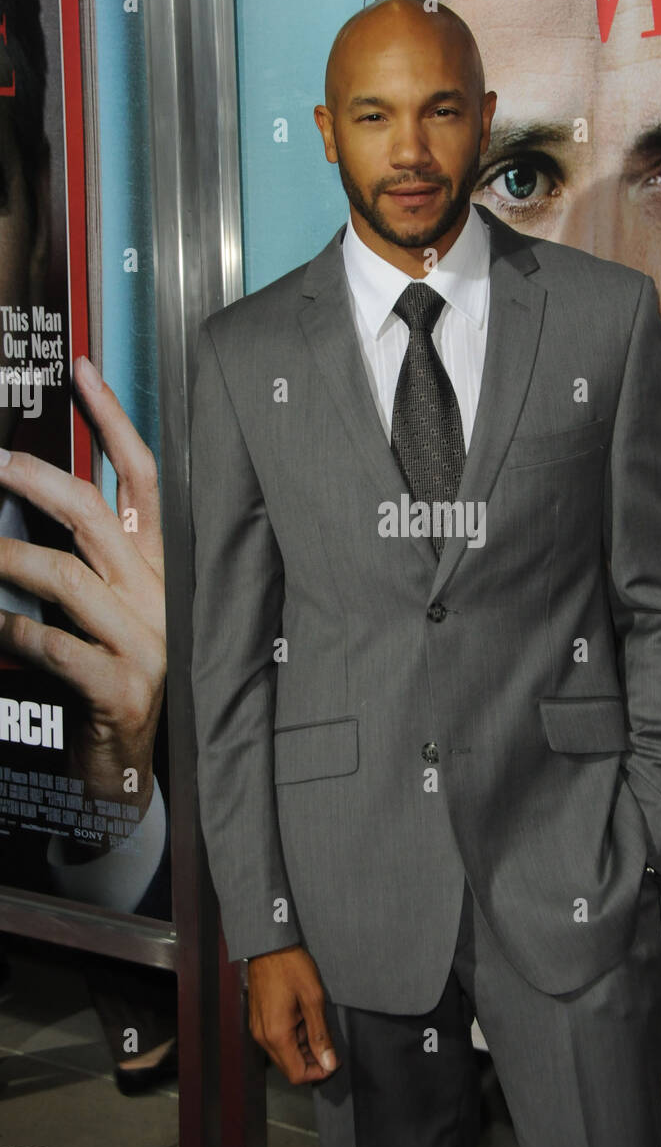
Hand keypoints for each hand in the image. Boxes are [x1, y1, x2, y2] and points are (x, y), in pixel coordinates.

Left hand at [0, 356, 165, 825]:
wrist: (127, 773)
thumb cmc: (109, 680)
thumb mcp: (106, 613)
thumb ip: (82, 561)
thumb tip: (24, 502)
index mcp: (158, 569)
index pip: (144, 481)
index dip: (114, 422)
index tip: (81, 373)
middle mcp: (157, 596)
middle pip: (101, 516)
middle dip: (42, 480)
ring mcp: (146, 641)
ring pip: (71, 577)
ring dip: (10, 558)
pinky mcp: (123, 687)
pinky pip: (57, 646)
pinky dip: (12, 631)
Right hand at [247, 945, 339, 1083]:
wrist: (268, 945)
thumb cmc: (291, 966)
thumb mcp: (313, 998)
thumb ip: (320, 1034)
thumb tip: (329, 1063)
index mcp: (277, 1035)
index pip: (297, 1074)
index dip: (318, 1072)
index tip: (333, 1059)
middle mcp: (263, 1037)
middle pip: (289, 1067)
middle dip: (312, 1061)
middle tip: (328, 1041)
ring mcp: (258, 1029)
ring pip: (283, 1054)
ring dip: (302, 1048)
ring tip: (316, 1023)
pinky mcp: (258, 1021)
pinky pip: (276, 1040)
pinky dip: (292, 1037)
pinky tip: (303, 1018)